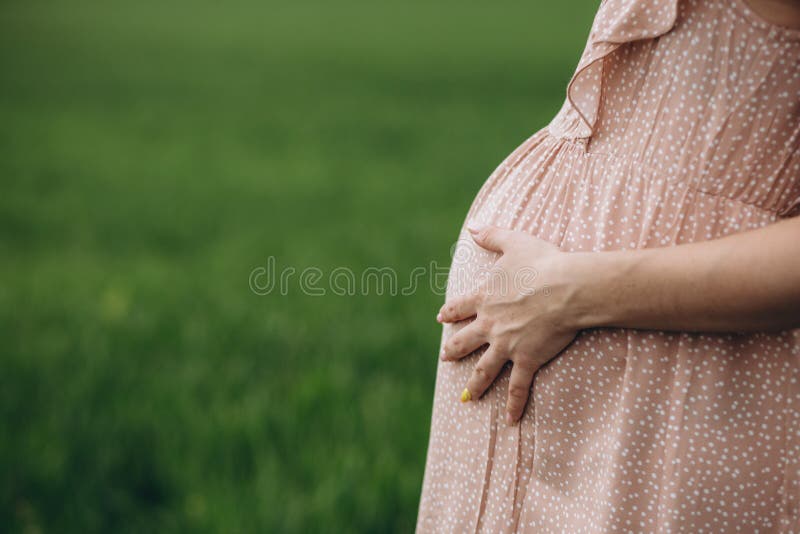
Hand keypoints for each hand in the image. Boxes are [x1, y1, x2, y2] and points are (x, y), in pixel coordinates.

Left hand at [437, 225, 582, 424]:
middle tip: (445, 355)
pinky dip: (513, 404)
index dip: (450, 313)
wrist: (566, 287)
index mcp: (485, 298)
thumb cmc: (543, 263)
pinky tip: (508, 420)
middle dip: (453, 349)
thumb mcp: (514, 242)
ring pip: (484, 369)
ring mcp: (506, 345)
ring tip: (465, 397)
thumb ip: (491, 235)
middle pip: (464, 341)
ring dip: (474, 384)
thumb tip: (473, 226)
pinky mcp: (526, 360)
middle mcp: (490, 325)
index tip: (441, 318)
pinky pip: (517, 387)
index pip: (459, 307)